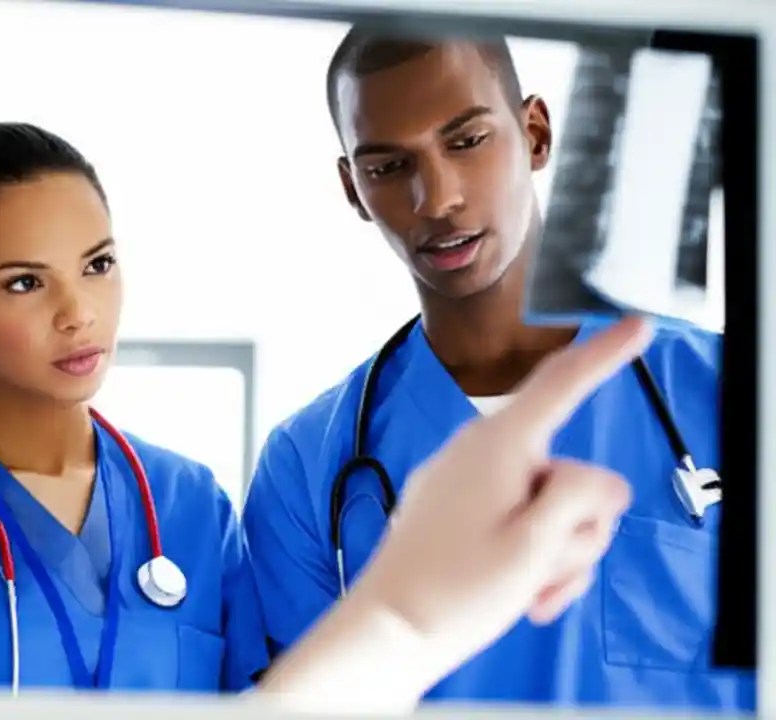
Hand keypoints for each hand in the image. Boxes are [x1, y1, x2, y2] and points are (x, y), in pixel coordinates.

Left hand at [354, 316, 650, 679]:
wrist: (391, 630)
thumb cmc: (457, 590)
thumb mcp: (538, 543)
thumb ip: (582, 496)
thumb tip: (598, 481)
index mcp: (498, 445)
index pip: (563, 383)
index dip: (606, 354)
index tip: (637, 326)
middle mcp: (476, 449)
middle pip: (568, 471)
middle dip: (578, 527)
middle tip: (548, 572)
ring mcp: (461, 478)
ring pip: (546, 505)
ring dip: (553, 553)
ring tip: (526, 590)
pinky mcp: (451, 506)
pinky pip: (511, 520)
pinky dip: (525, 557)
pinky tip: (514, 593)